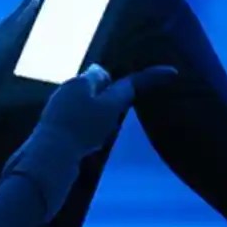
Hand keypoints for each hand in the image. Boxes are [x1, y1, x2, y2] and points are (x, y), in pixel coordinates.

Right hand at [39, 64, 178, 155]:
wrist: (53, 155)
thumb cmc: (67, 118)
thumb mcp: (77, 88)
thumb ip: (92, 78)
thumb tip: (102, 72)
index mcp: (114, 103)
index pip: (136, 84)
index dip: (154, 76)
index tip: (173, 72)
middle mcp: (111, 120)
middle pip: (117, 97)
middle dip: (115, 87)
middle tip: (106, 75)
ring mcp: (97, 133)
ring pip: (100, 110)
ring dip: (94, 100)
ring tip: (77, 91)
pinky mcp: (83, 142)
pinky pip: (87, 121)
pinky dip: (82, 113)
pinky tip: (66, 112)